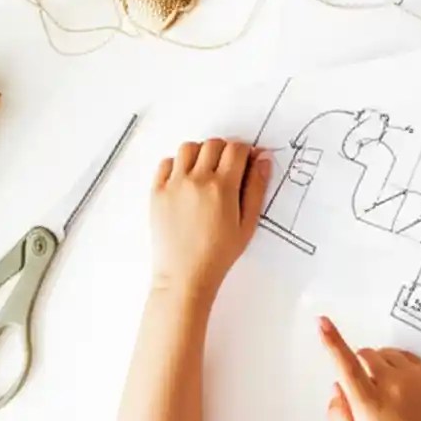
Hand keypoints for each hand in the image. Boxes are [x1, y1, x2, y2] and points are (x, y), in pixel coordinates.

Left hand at [150, 139, 270, 298]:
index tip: (247, 160)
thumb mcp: (248, 223)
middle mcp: (197, 180)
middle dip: (225, 150)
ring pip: (188, 148)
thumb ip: (257, 187)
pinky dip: (177, 164)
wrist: (185, 276)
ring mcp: (174, 184)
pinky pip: (166, 163)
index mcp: (223, 187)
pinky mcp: (157, 192)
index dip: (246, 151)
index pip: (236, 149)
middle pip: (213, 144)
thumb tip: (263, 159)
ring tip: (205, 170)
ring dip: (201, 153)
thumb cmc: (219, 254)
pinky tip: (185, 179)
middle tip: (228, 166)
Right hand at [319, 317, 420, 420]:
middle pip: (366, 354)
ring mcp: (415, 378)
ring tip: (387, 391)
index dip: (331, 340)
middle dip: (361, 367)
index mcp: (369, 404)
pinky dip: (402, 365)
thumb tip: (338, 391)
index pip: (345, 363)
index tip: (322, 323)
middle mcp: (393, 386)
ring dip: (382, 365)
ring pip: (387, 353)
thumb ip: (341, 417)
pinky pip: (409, 356)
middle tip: (367, 391)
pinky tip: (403, 386)